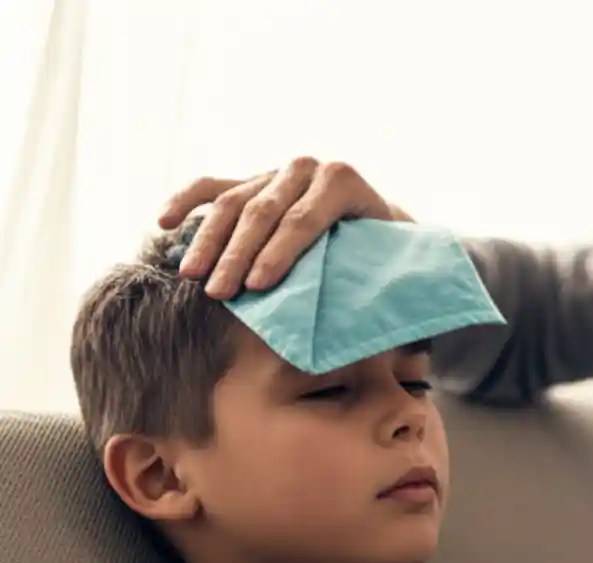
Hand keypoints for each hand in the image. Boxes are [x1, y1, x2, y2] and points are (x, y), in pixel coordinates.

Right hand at [158, 157, 414, 298]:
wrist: (374, 223)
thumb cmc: (378, 251)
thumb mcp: (381, 256)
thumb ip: (364, 270)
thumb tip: (351, 315)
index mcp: (341, 181)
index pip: (304, 219)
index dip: (279, 253)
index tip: (257, 287)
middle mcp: (305, 169)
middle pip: (262, 211)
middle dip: (238, 254)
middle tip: (219, 294)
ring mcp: (272, 173)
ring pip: (232, 201)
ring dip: (208, 240)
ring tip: (192, 276)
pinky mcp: (248, 181)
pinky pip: (210, 187)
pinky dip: (185, 202)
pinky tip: (163, 223)